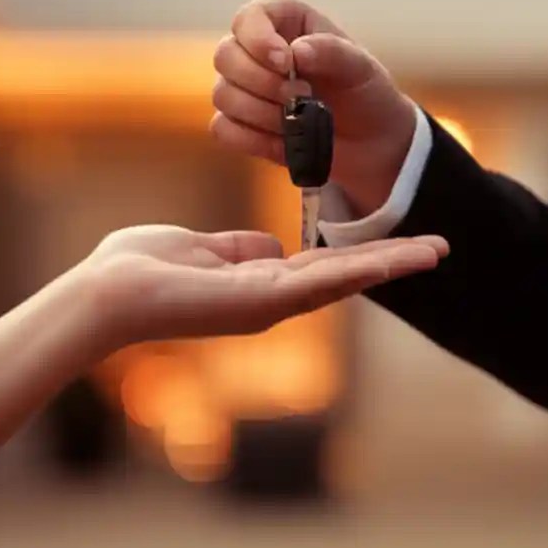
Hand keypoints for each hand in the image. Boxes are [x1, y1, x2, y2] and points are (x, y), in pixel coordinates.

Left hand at [76, 225, 447, 349]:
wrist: (105, 293)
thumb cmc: (139, 269)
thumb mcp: (201, 247)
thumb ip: (238, 247)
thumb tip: (272, 245)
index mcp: (259, 283)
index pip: (323, 265)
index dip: (363, 253)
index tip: (399, 242)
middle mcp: (272, 299)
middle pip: (346, 275)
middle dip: (393, 261)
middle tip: (441, 248)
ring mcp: (269, 304)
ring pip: (344, 279)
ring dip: (391, 264)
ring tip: (436, 250)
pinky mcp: (260, 302)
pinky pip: (320, 280)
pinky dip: (360, 268)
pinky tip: (391, 259)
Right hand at [210, 0, 416, 214]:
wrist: (373, 143)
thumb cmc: (367, 94)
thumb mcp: (361, 68)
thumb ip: (332, 51)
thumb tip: (295, 51)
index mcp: (285, 24)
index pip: (249, 17)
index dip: (257, 38)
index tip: (285, 61)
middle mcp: (257, 52)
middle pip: (225, 56)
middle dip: (262, 82)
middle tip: (303, 94)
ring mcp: (245, 90)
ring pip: (222, 95)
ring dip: (262, 112)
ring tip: (300, 120)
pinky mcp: (242, 126)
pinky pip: (223, 129)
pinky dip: (253, 139)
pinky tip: (284, 141)